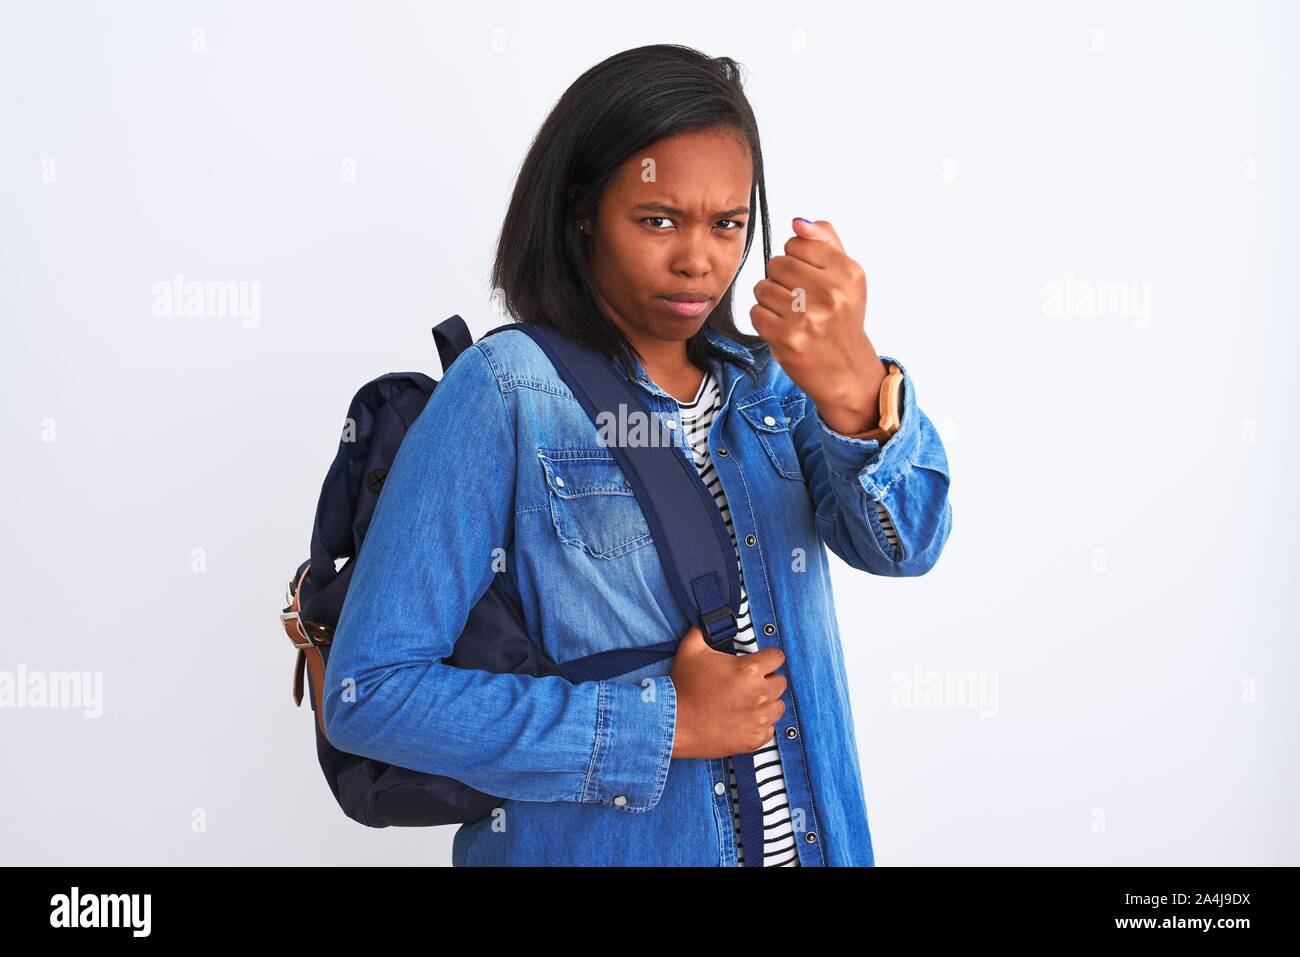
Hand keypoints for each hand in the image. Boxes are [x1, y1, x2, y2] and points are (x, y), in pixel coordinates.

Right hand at [669, 625, 786, 757]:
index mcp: (749, 670)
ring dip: (767, 702)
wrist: (674, 723)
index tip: (761, 662)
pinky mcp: (755, 739)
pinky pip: (770, 728)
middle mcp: (759, 694)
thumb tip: (707, 620)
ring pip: (778, 706)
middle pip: (780, 682)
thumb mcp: (690, 649)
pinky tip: (744, 719)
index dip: (769, 657)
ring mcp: (759, 718)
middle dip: (768, 680)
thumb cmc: (682, 686)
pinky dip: (760, 724)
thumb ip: (703, 630)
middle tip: (750, 683)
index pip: (778, 657)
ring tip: (748, 702)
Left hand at [750, 218, 887, 434]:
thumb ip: (825, 241)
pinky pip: (756, 312)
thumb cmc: (842, 319)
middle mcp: (830, 293)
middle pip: (777, 263)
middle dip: (781, 278)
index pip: (797, 243)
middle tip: (798, 298)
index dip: (795, 258)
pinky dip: (764, 319)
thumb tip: (797, 221)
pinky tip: (783, 327)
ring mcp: (808, 317)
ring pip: (763, 287)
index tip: (807, 276)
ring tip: (791, 313)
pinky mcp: (787, 338)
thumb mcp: (847, 276)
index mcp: (847, 272)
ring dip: (770, 299)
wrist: (845, 370)